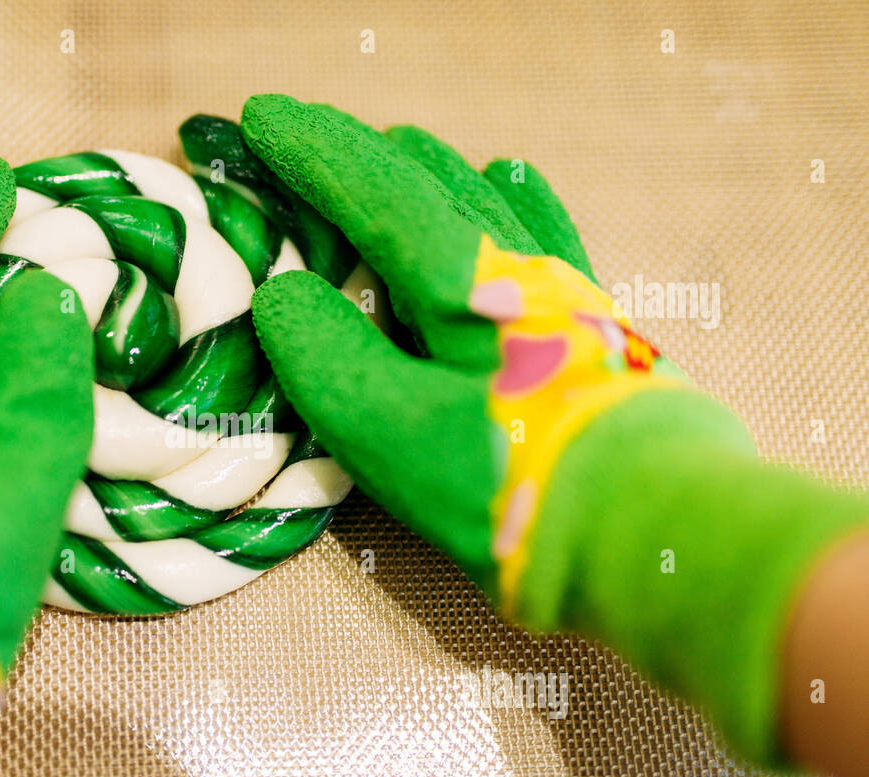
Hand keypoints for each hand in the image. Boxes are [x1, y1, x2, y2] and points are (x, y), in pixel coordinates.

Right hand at [241, 94, 868, 768]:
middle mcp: (513, 263)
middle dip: (356, 156)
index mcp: (456, 280)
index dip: (309, 151)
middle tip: (299, 143)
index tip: (258, 116)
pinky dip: (510, 196)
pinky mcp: (594, 325)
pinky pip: (545, 231)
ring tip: (388, 149)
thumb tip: (286, 294)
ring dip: (424, 169)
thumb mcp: (388, 427)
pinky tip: (510, 174)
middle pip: (426, 180)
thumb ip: (327, 353)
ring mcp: (562, 288)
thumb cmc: (505, 481)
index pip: (372, 190)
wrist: (647, 529)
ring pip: (485, 196)